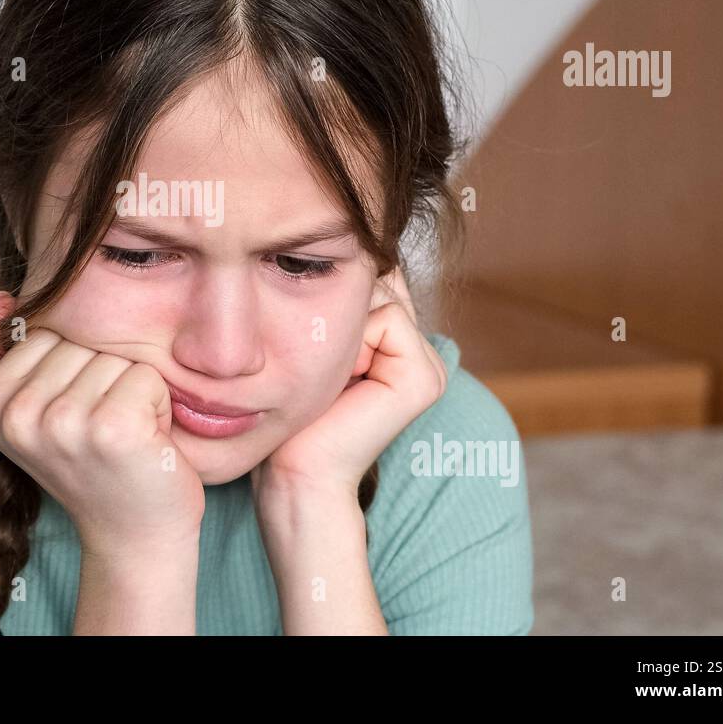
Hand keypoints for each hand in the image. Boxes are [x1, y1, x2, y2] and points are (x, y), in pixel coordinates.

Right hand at [0, 291, 205, 554]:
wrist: (135, 532)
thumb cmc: (94, 462)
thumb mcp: (42, 406)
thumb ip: (17, 351)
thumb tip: (3, 297)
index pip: (45, 331)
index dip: (74, 366)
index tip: (74, 416)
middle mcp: (17, 416)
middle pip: (80, 339)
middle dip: (104, 376)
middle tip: (103, 430)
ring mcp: (62, 423)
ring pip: (115, 355)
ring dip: (132, 390)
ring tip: (123, 435)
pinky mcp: (110, 429)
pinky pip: (145, 375)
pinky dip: (157, 404)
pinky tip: (145, 442)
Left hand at [250, 268, 448, 502]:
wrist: (293, 473)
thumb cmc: (292, 415)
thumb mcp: (312, 345)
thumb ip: (338, 301)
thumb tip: (342, 250)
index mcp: (402, 345)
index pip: (375, 277)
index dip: (335, 293)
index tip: (309, 339)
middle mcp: (423, 352)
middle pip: (378, 280)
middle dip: (336, 305)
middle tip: (316, 361)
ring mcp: (430, 365)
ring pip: (380, 295)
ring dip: (339, 326)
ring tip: (329, 376)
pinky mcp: (425, 378)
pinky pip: (388, 317)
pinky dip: (353, 341)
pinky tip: (342, 381)